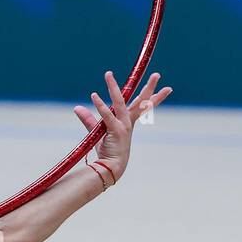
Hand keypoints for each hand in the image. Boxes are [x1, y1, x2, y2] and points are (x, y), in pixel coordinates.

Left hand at [72, 70, 171, 184]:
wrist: (111, 167)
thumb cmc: (108, 151)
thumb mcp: (98, 132)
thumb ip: (89, 119)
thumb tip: (77, 108)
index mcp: (128, 121)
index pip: (142, 105)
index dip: (152, 97)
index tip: (164, 87)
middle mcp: (128, 122)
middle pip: (141, 101)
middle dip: (150, 87)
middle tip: (157, 74)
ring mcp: (123, 126)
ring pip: (119, 102)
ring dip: (113, 88)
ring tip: (108, 74)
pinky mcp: (116, 131)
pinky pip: (107, 116)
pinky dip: (100, 106)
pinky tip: (94, 96)